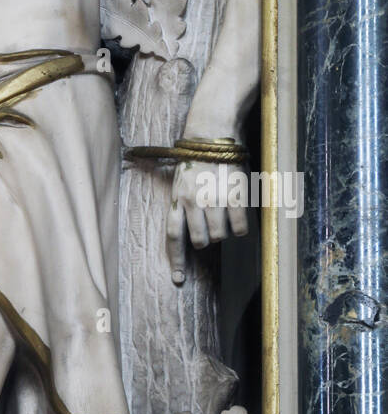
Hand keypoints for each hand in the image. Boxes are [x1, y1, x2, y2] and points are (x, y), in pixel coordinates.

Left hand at [166, 156, 248, 285]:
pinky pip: (239, 229)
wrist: (212, 134)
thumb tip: (190, 233)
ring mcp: (215, 200)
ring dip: (222, 231)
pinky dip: (239, 227)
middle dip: (205, 239)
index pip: (174, 237)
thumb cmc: (195, 160)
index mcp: (177, 199)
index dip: (177, 261)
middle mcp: (194, 202)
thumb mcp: (180, 182)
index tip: (178, 280)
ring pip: (219, 236)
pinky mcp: (235, 197)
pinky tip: (237, 214)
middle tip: (210, 223)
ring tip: (223, 212)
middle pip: (199, 241)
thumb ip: (182, 206)